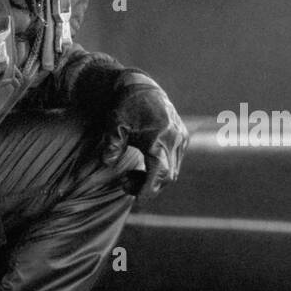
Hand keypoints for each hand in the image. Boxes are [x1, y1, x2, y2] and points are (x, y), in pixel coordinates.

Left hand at [104, 73, 187, 200]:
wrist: (141, 87)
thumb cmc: (125, 106)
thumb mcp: (114, 126)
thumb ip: (111, 146)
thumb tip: (107, 163)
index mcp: (159, 139)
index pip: (159, 175)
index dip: (148, 191)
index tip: (137, 203)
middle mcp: (175, 139)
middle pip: (167, 177)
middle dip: (148, 186)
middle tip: (125, 183)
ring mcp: (182, 138)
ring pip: (173, 171)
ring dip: (154, 178)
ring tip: (131, 174)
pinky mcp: (183, 137)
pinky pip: (175, 161)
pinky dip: (161, 168)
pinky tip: (145, 163)